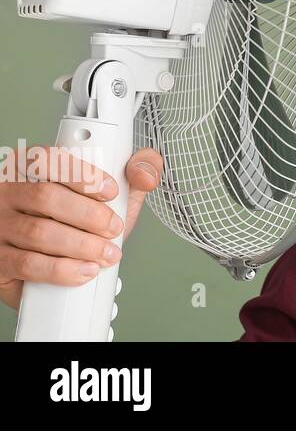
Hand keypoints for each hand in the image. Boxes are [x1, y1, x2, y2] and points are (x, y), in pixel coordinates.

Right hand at [0, 145, 162, 310]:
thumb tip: (146, 174)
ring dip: (81, 245)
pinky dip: (62, 269)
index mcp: (30, 166)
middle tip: (114, 228)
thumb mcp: (111, 189)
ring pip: (38, 232)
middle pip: (46, 197)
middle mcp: (9, 193)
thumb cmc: (81, 217)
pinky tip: (84, 270)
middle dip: (89, 215)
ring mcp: (0, 226)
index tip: (112, 192)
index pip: (50, 160)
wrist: (56, 258)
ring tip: (107, 253)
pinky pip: (28, 264)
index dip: (83, 175)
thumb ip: (135, 171)